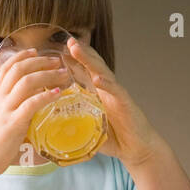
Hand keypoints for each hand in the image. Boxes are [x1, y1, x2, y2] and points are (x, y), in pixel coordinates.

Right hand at [0, 50, 70, 176]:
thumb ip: (13, 107)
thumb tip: (32, 100)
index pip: (6, 68)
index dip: (21, 56)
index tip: (35, 50)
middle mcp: (0, 99)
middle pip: (19, 70)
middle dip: (39, 62)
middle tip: (57, 61)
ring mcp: (5, 110)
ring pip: (26, 83)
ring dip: (47, 75)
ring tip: (62, 74)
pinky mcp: (12, 124)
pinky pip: (30, 104)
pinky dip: (46, 96)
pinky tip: (57, 94)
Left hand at [65, 37, 162, 169]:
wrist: (137, 149)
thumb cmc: (114, 138)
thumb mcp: (90, 125)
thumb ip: (75, 120)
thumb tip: (52, 122)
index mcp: (98, 92)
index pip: (84, 71)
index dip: (73, 59)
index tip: (58, 48)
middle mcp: (107, 89)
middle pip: (92, 65)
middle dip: (80, 52)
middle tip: (67, 40)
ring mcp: (116, 94)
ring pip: (102, 71)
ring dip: (88, 59)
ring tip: (76, 49)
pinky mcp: (125, 103)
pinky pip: (116, 91)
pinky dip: (107, 84)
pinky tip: (97, 79)